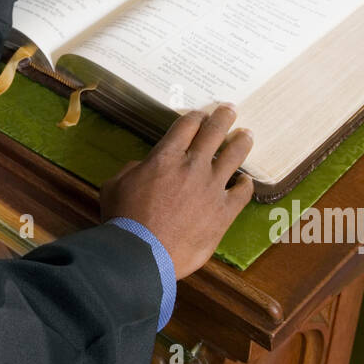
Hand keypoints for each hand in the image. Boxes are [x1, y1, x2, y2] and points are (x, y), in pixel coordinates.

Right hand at [100, 106, 253, 278]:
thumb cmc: (123, 218)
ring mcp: (212, 188)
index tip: (201, 115)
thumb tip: (145, 168)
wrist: (142, 254)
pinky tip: (246, 181)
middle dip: (223, 117)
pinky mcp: (224, 212)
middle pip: (214, 132)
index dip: (195, 117)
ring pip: (235, 156)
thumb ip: (134, 170)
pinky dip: (246, 184)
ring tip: (247, 135)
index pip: (186, 126)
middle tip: (230, 109)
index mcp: (166, 156)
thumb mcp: (115, 184)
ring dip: (241, 142)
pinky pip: (242, 193)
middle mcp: (193, 165)